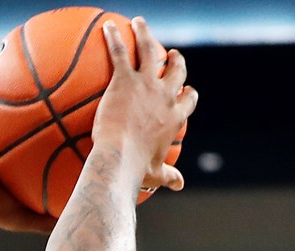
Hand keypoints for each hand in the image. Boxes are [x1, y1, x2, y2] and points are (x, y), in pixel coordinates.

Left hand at [91, 16, 195, 193]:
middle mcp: (166, 96)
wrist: (119, 159)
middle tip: (170, 54)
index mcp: (175, 117)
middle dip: (175, 60)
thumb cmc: (136, 171)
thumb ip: (168, 176)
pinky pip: (121, 52)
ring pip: (151, 50)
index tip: (185, 89)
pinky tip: (107, 26)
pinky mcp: (125, 80)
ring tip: (139, 23)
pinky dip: (114, 37)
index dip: (187, 93)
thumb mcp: (155, 173)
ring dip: (146, 34)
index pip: (188, 100)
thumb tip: (180, 184)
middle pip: (176, 70)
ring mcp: (146, 84)